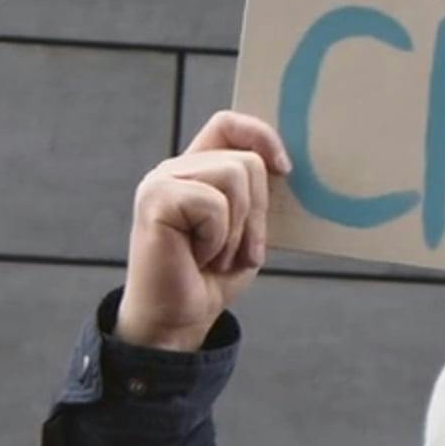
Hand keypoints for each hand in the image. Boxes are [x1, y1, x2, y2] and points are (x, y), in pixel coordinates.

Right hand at [123, 111, 288, 350]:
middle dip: (258, 213)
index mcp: (195, 170)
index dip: (261, 136)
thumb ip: (257, 197)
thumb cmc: (211, 279)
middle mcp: (175, 169)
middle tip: (240, 251)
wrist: (178, 321)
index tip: (285, 170)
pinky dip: (217, 239)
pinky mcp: (156, 199)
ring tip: (215, 256)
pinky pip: (214, 204)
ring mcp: (162, 181)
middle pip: (245, 160)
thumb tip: (288, 169)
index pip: (228, 124)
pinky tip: (197, 258)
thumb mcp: (247, 231)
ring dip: (239, 229)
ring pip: (235, 176)